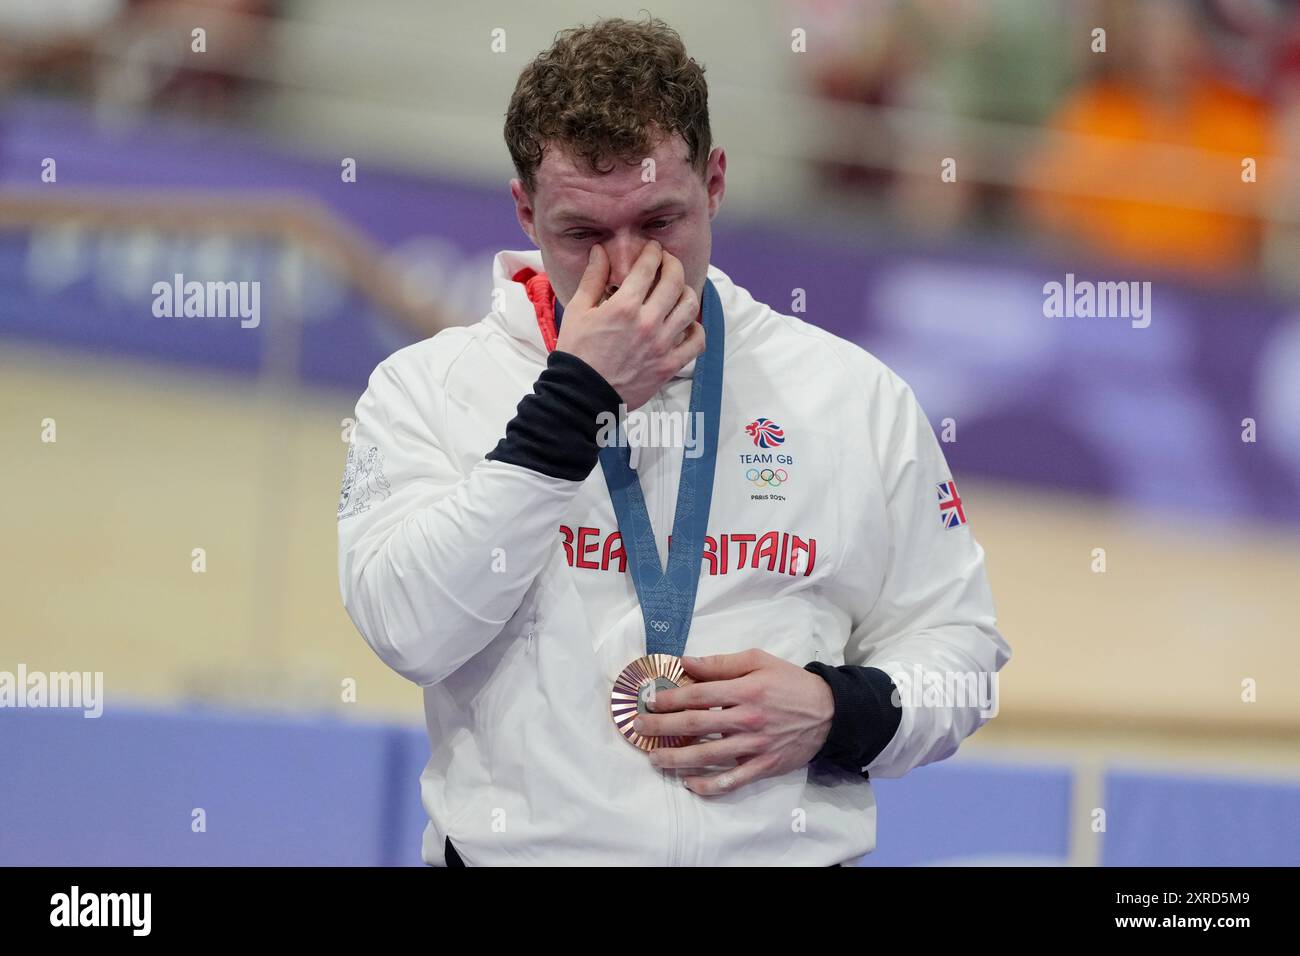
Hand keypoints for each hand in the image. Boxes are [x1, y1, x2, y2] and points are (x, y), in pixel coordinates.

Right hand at [554, 241, 704, 409]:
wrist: (581, 395)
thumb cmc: (576, 352)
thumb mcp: (577, 311)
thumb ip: (592, 278)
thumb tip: (600, 250)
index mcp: (624, 307)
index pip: (648, 267)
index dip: (653, 252)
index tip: (652, 249)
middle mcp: (647, 323)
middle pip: (675, 281)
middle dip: (673, 264)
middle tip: (668, 262)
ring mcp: (661, 345)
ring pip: (690, 307)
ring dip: (686, 292)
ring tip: (678, 290)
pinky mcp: (669, 365)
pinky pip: (696, 342)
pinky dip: (695, 329)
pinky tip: (685, 324)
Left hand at [632, 649, 834, 795]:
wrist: (829, 712)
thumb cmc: (790, 683)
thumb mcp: (758, 661)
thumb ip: (720, 663)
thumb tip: (685, 662)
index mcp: (746, 690)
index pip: (698, 695)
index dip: (670, 699)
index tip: (650, 703)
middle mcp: (748, 719)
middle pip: (695, 725)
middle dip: (662, 728)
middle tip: (640, 730)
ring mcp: (755, 746)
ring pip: (708, 756)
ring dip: (677, 758)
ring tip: (655, 759)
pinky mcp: (764, 766)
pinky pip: (731, 780)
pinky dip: (708, 785)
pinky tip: (689, 783)